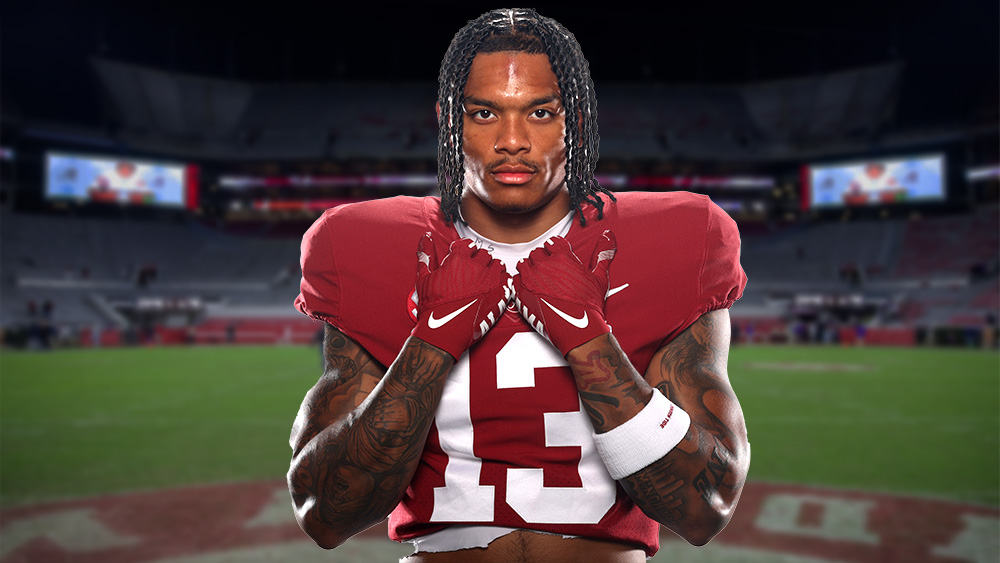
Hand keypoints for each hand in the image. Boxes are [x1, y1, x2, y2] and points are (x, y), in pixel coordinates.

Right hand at [411, 233, 512, 359]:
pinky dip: (502, 280)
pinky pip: (507, 279)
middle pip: (484, 254)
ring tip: (484, 276)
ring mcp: (490, 280)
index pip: (468, 245)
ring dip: (492, 268)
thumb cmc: (435, 307)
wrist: (445, 329)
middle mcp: (476, 267)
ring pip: (497, 264)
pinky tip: (495, 285)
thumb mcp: (424, 278)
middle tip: (473, 268)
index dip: (465, 250)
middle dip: (479, 259)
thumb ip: (425, 255)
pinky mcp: (500, 294)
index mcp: (458, 260)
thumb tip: (425, 239)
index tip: (464, 255)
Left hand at [513, 230, 615, 355]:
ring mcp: (531, 278)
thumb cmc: (588, 306)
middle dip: (543, 260)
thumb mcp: (600, 277)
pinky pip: (515, 279)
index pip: (552, 242)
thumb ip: (603, 253)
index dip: (555, 250)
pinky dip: (522, 283)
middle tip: (550, 273)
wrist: (577, 329)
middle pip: (537, 253)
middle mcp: (544, 264)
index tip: (558, 258)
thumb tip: (608, 235)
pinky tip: (531, 289)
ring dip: (530, 269)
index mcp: (562, 256)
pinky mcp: (521, 293)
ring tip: (540, 280)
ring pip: (524, 264)